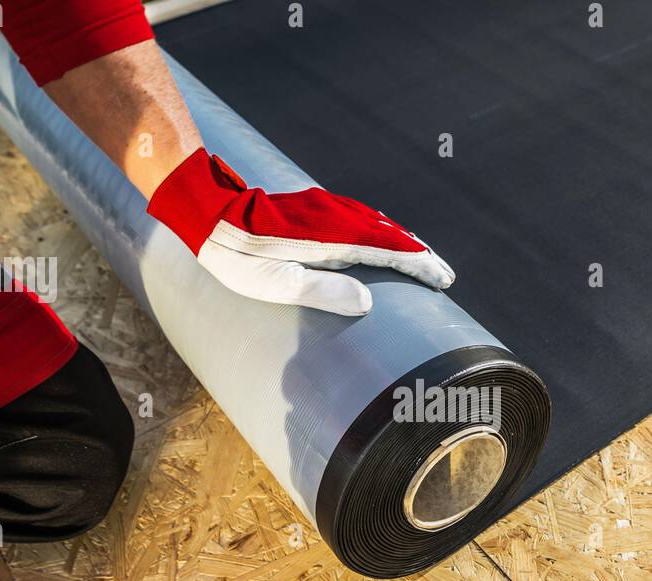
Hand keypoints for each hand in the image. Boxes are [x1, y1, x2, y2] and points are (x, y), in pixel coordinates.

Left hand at [146, 149, 453, 314]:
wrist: (206, 211)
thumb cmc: (237, 255)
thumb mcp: (275, 283)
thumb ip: (322, 292)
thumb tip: (367, 302)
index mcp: (332, 238)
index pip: (390, 250)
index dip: (420, 266)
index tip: (442, 280)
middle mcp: (336, 217)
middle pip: (391, 233)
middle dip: (420, 255)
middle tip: (444, 276)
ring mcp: (326, 209)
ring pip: (378, 223)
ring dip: (404, 242)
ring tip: (422, 260)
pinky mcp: (315, 208)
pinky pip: (362, 218)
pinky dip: (383, 232)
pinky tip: (382, 242)